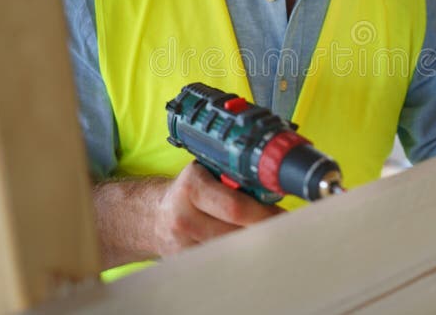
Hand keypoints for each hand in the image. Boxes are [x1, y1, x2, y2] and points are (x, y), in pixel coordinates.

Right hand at [153, 162, 283, 255]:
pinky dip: (237, 254)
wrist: (152, 215)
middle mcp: (183, 217)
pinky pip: (221, 260)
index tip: (283, 215)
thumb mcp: (208, 172)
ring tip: (265, 234)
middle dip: (263, 229)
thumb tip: (275, 188)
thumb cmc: (190, 189)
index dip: (263, 213)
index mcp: (192, 186)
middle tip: (283, 227)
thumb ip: (235, 177)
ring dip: (252, 243)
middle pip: (236, 232)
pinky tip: (245, 246)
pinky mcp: (184, 262)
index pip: (235, 207)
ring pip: (231, 250)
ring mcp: (182, 244)